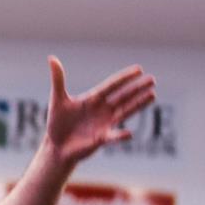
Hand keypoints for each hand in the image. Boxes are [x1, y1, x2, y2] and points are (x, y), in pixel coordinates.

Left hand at [41, 58, 157, 166]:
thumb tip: (52, 58)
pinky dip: (120, 136)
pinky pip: (113, 136)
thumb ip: (58, 79)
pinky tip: (130, 133)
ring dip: (138, 104)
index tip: (139, 69)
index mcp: (93, 98)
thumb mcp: (58, 99)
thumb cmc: (58, 122)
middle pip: (124, 96)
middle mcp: (103, 110)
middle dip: (137, 88)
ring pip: (125, 112)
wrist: (56, 145)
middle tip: (152, 79)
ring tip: (152, 95)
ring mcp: (104, 124)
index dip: (125, 77)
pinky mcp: (101, 139)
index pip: (112, 85)